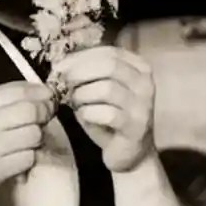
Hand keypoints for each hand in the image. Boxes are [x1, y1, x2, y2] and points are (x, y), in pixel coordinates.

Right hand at [0, 81, 56, 205]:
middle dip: (44, 115)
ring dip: (35, 141)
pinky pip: (29, 158)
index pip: (20, 88)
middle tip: (44, 121)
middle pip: (32, 109)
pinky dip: (28, 161)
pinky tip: (16, 162)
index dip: (41, 93)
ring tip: (24, 146)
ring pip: (34, 133)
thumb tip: (36, 97)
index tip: (48, 99)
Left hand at [53, 45, 155, 172]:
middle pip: (109, 65)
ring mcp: (143, 105)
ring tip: (75, 104)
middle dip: (79, 73)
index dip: (81, 57)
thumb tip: (61, 66)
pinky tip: (85, 116)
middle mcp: (145, 83)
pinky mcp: (136, 127)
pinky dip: (89, 113)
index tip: (60, 67)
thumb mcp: (99, 90)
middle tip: (62, 83)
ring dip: (82, 95)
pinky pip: (107, 113)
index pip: (108, 52)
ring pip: (106, 89)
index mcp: (139, 68)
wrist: (130, 154)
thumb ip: (87, 74)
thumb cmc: (110, 118)